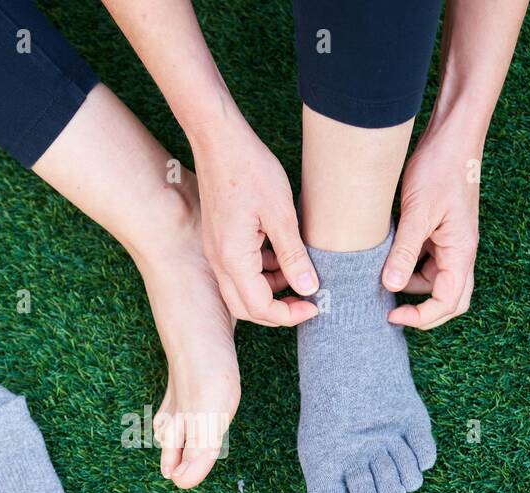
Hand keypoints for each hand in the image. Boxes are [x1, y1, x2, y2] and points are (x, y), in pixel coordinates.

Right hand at [192, 118, 318, 326]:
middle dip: (277, 311)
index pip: (259, 307)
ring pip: (240, 290)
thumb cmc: (250, 169)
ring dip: (269, 291)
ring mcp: (215, 250)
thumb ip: (294, 255)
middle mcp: (218, 260)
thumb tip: (309, 288)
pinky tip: (281, 257)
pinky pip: (237, 271)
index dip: (288, 315)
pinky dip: (260, 274)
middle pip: (245, 307)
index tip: (314, 306)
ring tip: (298, 275)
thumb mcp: (281, 214)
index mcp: (233, 258)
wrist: (219, 140)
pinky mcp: (218, 240)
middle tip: (306, 302)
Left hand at [382, 128, 481, 328]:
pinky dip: (409, 266)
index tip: (392, 316)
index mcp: (462, 252)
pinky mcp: (441, 232)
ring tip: (381, 280)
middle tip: (392, 312)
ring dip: (412, 286)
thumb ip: (405, 251)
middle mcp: (461, 252)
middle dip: (424, 311)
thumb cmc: (440, 170)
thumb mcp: (418, 212)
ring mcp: (452, 242)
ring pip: (436, 280)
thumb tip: (392, 287)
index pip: (449, 302)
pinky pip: (428, 260)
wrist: (452, 138)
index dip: (421, 317)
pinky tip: (387, 258)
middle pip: (451, 299)